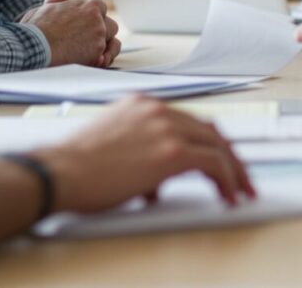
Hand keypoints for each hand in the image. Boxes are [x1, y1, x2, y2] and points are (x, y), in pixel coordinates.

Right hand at [20, 0, 119, 66]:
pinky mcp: (97, 54)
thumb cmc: (37, 27)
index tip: (87, 25)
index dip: (94, 19)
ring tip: (93, 54)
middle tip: (90, 41)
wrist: (34, 45)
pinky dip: (100, 61)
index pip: (102, 10)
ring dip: (104, 49)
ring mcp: (99, 37)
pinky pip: (106, 59)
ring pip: (111, 44)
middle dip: (103, 33)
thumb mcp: (45, 7)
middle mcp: (98, 19)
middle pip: (111, 26)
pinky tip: (92, 61)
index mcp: (90, 5)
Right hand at [35, 96, 255, 211]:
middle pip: (208, 129)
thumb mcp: (110, 146)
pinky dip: (227, 179)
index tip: (218, 158)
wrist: (59, 172)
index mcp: (140, 105)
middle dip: (228, 155)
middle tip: (240, 176)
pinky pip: (214, 163)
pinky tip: (228, 196)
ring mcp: (166, 128)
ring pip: (217, 144)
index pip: (187, 119)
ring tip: (242, 190)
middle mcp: (156, 110)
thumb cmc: (73, 167)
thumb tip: (154, 184)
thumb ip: (138, 153)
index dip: (208, 141)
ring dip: (234, 169)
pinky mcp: (172, 151)